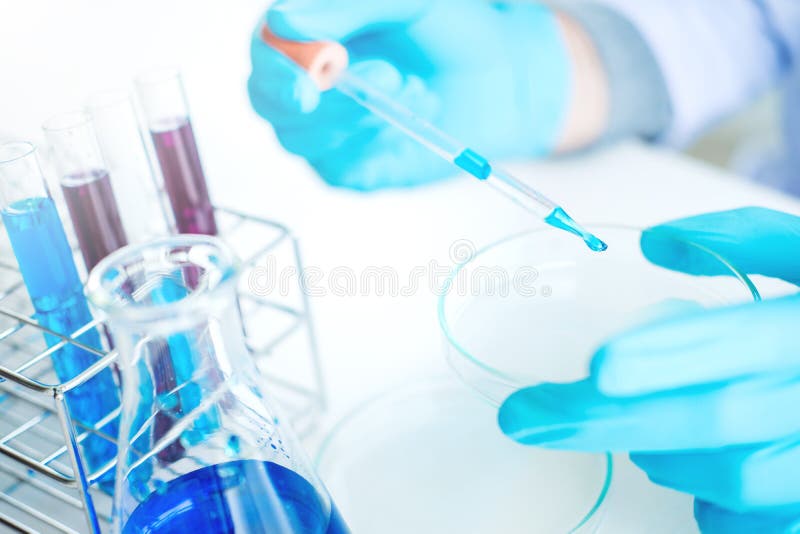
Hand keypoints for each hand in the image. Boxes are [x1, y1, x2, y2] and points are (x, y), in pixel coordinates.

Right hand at [249, 0, 576, 189]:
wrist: (499, 81)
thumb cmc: (451, 31)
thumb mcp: (408, 3)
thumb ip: (346, 7)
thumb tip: (283, 21)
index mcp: (308, 33)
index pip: (265, 52)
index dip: (278, 70)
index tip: (308, 87)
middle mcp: (304, 81)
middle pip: (270, 102)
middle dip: (329, 99)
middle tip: (392, 77)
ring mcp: (321, 128)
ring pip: (301, 138)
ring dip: (361, 116)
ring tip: (414, 89)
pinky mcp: (345, 166)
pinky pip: (337, 168)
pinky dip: (374, 146)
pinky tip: (402, 123)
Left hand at [498, 207, 799, 532]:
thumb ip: (744, 236)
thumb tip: (658, 241)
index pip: (734, 344)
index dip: (665, 358)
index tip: (594, 367)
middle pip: (708, 421)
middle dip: (607, 420)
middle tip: (525, 417)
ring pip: (725, 476)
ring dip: (658, 450)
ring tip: (628, 422)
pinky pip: (748, 517)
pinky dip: (708, 498)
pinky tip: (696, 463)